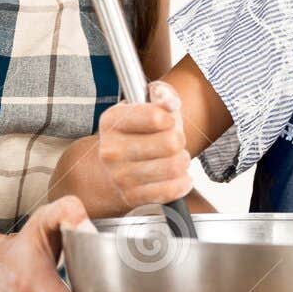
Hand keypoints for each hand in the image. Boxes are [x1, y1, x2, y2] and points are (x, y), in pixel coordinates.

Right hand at [96, 80, 192, 209]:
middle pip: (171, 142)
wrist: (109, 172)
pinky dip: (182, 182)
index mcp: (112, 121)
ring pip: (174, 166)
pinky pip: (171, 190)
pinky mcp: (132, 197)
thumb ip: (162, 94)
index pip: (156, 117)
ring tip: (174, 159)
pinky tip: (178, 177)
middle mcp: (111, 150)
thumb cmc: (136, 134)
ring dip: (183, 162)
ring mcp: (119, 176)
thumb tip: (170, 102)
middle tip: (173, 142)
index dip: (170, 118)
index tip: (167, 122)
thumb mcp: (144, 105)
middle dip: (179, 141)